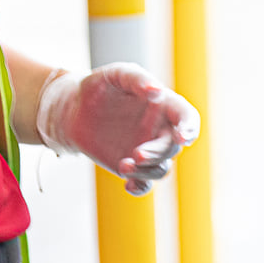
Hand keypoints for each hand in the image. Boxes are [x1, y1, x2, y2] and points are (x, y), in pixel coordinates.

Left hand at [37, 63, 199, 195]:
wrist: (74, 109)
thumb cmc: (99, 86)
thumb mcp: (117, 74)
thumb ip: (138, 79)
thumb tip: (158, 91)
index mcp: (163, 105)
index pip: (186, 117)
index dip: (189, 127)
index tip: (182, 137)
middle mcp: (159, 129)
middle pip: (172, 147)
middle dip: (158, 153)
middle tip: (138, 155)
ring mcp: (147, 149)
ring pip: (161, 169)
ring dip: (148, 171)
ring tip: (124, 165)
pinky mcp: (131, 166)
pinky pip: (144, 184)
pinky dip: (140, 187)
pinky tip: (128, 184)